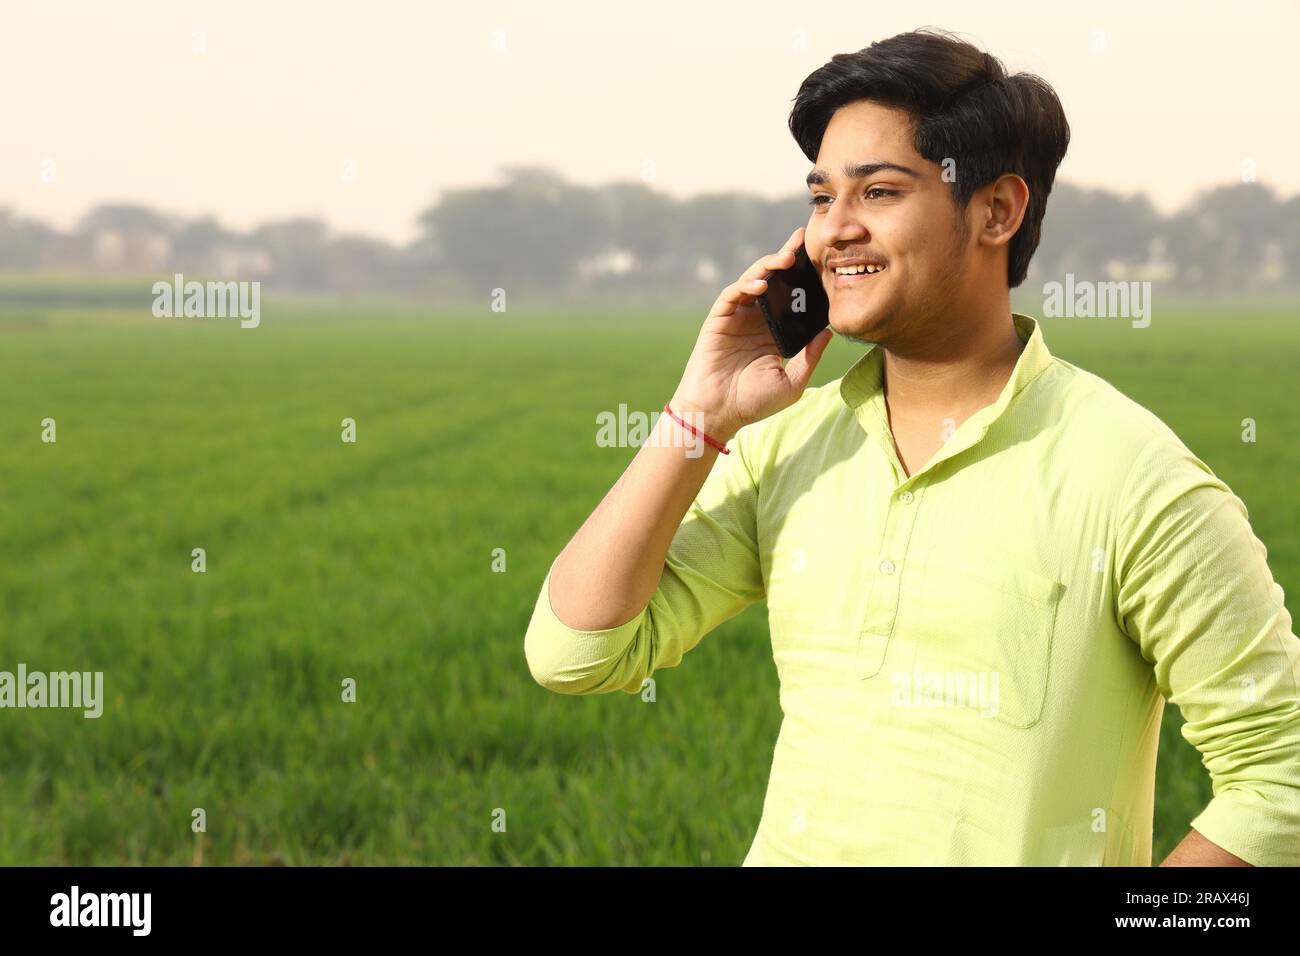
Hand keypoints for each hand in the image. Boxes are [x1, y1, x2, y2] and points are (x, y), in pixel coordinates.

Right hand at [671, 226, 833, 441]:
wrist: (717, 414)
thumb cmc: (752, 403)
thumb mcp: (792, 382)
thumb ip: (810, 357)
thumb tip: (829, 332)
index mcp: (775, 332)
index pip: (793, 298)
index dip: (805, 279)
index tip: (824, 261)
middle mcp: (757, 320)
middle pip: (775, 281)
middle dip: (788, 258)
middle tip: (803, 239)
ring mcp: (737, 317)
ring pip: (754, 281)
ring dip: (769, 266)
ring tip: (786, 258)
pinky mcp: (719, 319)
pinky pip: (733, 294)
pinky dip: (746, 286)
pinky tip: (761, 284)